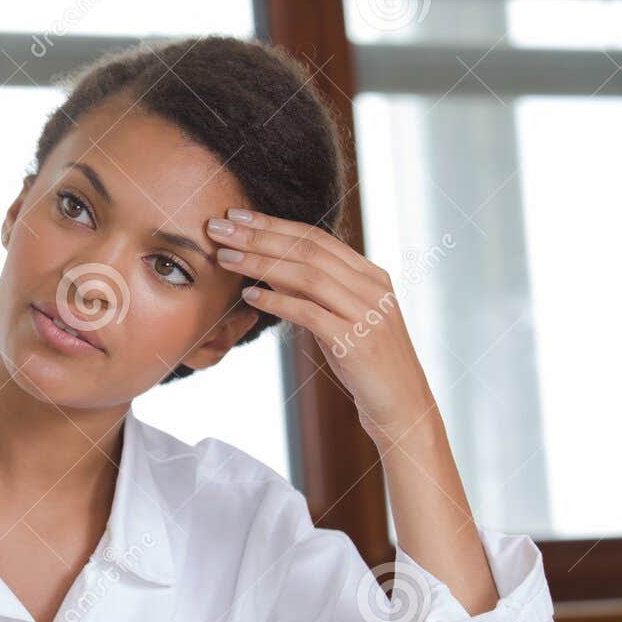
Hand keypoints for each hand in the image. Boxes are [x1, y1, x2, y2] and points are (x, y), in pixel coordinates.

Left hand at [206, 209, 437, 448]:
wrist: (402, 406)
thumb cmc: (365, 364)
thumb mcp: (339, 319)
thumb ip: (311, 293)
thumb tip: (268, 268)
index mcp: (370, 276)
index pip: (316, 238)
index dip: (273, 224)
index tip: (237, 216)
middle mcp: (372, 287)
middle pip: (308, 250)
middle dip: (259, 235)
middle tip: (219, 226)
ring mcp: (367, 313)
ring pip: (308, 276)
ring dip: (261, 263)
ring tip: (225, 257)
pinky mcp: (356, 341)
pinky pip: (310, 313)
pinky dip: (277, 301)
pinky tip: (250, 296)